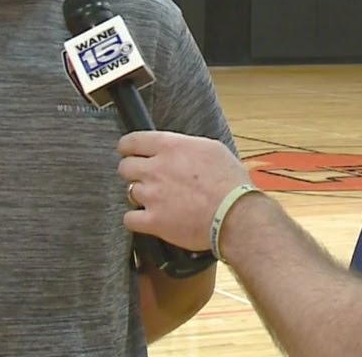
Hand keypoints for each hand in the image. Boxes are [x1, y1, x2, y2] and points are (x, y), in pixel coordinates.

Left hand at [117, 131, 251, 251]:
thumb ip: (187, 147)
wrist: (235, 214)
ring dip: (141, 195)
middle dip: (133, 172)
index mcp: (171, 147)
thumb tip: (178, 149)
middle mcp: (157, 169)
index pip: (132, 141)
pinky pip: (130, 219)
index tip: (128, 152)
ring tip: (157, 200)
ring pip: (129, 191)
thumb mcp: (212, 150)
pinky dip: (136, 220)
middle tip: (146, 178)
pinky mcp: (154, 221)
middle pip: (125, 167)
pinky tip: (147, 219)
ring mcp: (153, 195)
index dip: (127, 147)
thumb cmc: (231, 183)